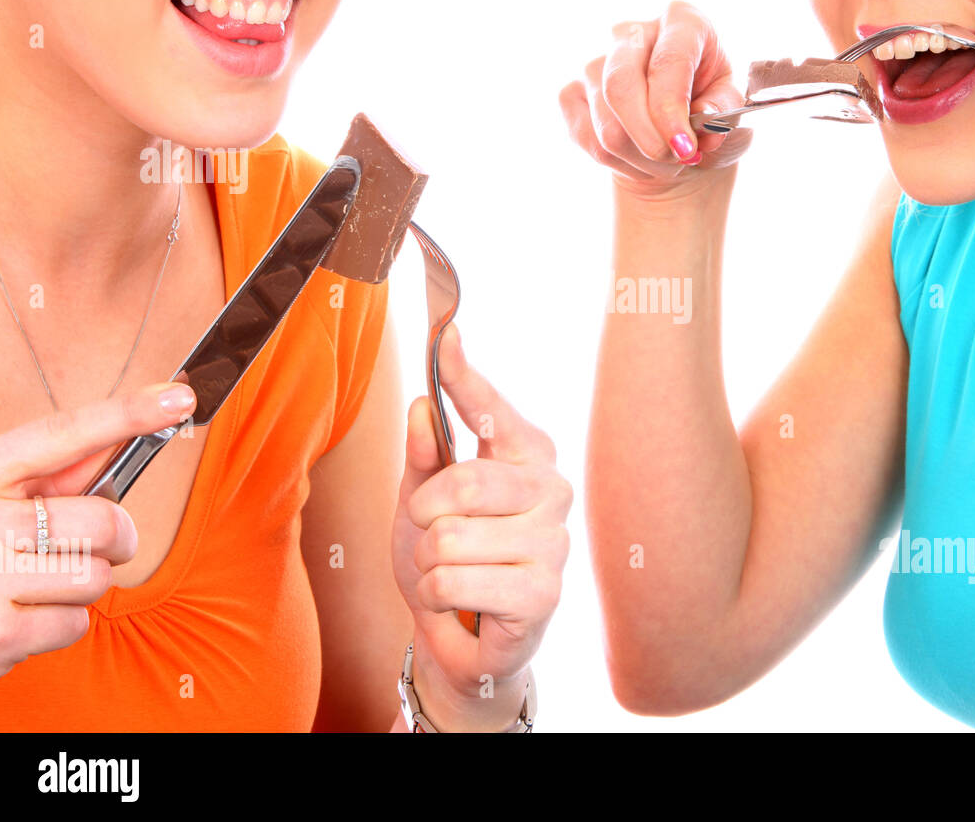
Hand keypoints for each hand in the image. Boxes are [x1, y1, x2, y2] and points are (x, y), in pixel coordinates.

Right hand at [0, 382, 195, 680]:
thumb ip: (50, 478)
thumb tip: (132, 439)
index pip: (64, 434)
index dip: (128, 413)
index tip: (180, 396)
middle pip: (106, 523)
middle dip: (113, 539)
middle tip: (87, 544)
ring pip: (97, 579)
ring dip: (78, 586)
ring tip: (27, 583)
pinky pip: (74, 626)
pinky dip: (54, 626)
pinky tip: (10, 616)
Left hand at [392, 327, 570, 730]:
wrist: (461, 640)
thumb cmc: (448, 558)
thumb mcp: (421, 501)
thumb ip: (423, 454)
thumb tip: (421, 403)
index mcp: (528, 456)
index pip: (492, 409)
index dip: (464, 375)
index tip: (444, 334)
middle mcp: (552, 490)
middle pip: (462, 483)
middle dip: (424, 515)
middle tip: (431, 533)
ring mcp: (553, 543)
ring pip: (449, 538)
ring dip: (427, 563)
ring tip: (449, 574)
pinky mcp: (543, 593)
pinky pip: (454, 581)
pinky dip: (436, 596)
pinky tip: (460, 603)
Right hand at [559, 0, 754, 201]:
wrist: (677, 134)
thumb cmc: (709, 114)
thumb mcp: (733, 110)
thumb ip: (723, 111)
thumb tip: (706, 119)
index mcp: (682, 21)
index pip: (668, 61)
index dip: (671, 110)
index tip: (685, 148)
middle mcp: (633, 33)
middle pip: (620, 86)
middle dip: (648, 138)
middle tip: (676, 162)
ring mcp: (597, 62)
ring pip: (606, 126)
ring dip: (642, 160)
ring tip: (668, 163)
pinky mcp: (572, 92)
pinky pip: (586, 138)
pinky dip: (618, 163)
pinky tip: (640, 160)